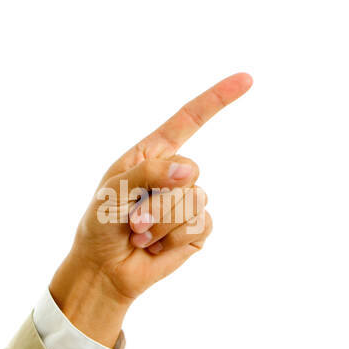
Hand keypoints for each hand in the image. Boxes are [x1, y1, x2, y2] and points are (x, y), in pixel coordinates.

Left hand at [60, 73, 252, 305]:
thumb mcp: (114, 191)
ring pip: (194, 201)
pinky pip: (198, 226)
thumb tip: (190, 173)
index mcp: (152, 155)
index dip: (217, 99)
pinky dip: (171, 239)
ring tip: (139, 234)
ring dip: (160, 223)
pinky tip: (155, 246)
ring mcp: (188, 202)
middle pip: (190, 171)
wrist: (103, 269)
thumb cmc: (101, 226)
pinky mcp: (197, 229)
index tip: (246, 79)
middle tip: (131, 220)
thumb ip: (148, 173)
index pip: (188, 121)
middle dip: (157, 199)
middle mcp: (173, 175)